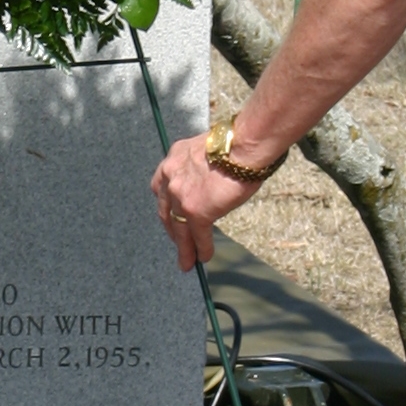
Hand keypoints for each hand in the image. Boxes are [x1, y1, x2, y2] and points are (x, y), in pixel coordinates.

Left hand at [150, 135, 258, 271]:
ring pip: (179, 228)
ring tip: (187, 262)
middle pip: (166, 211)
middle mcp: (171, 175)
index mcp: (174, 158)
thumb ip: (200, 168)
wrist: (243, 145)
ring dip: (184, 248)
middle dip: (172, 230)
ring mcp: (181, 195)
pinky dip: (200, 249)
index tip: (172, 217)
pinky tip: (203, 257)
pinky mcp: (196, 210)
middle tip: (178, 243)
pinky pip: (197, 235)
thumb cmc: (236, 144)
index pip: (162, 187)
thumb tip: (208, 185)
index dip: (167, 206)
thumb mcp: (206, 151)